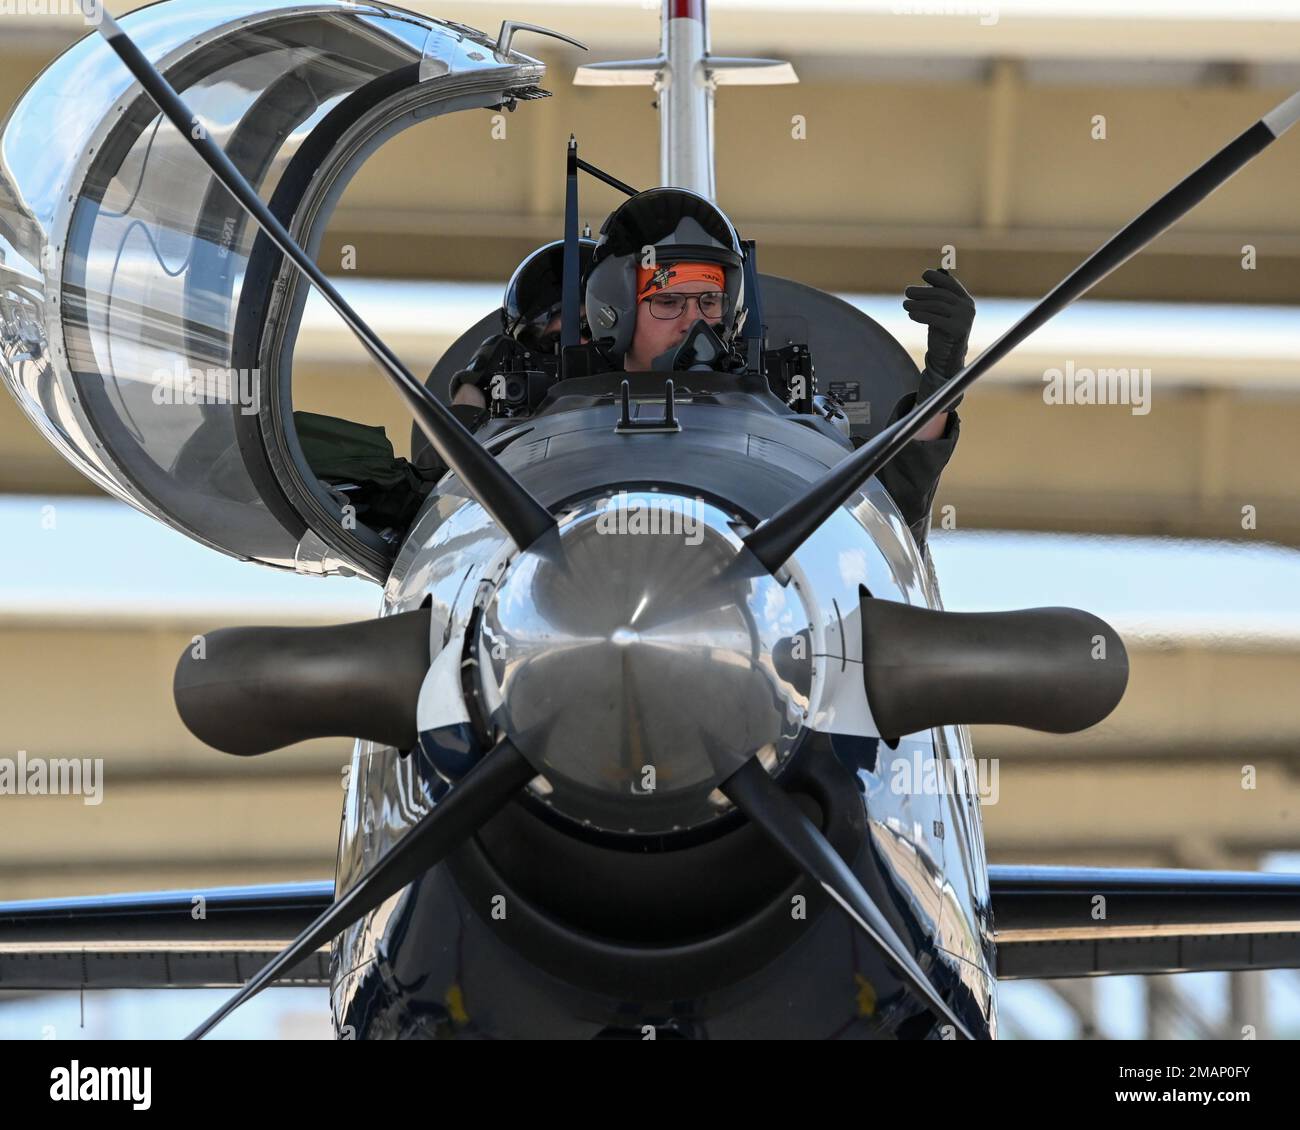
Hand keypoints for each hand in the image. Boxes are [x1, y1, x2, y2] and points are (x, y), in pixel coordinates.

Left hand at [904, 268, 975, 385]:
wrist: (946, 358)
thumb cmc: (941, 332)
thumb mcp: (939, 312)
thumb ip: (936, 297)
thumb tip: (928, 276)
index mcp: (965, 300)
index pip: (951, 284)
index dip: (938, 278)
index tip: (924, 275)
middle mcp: (968, 307)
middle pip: (942, 295)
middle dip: (923, 292)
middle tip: (907, 292)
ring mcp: (965, 319)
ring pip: (938, 306)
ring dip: (919, 304)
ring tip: (905, 304)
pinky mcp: (959, 330)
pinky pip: (937, 319)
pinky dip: (922, 315)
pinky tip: (911, 314)